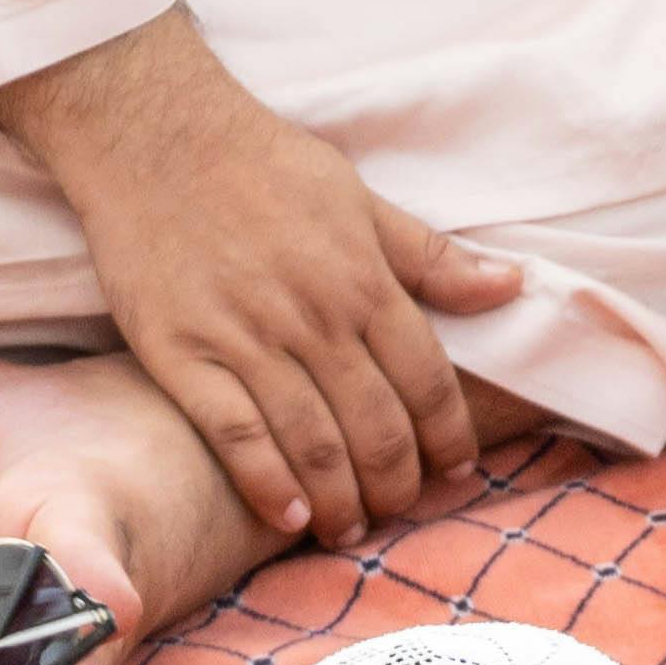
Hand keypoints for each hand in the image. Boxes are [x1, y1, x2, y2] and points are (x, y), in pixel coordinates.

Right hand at [0, 5, 523, 548]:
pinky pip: (235, 435)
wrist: (154, 134)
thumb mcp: (358, 197)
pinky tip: (290, 517)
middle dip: (397, 483)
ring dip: (340, 499)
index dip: (448, 437)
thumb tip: (511, 286)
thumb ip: (430, 256)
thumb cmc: (261, 165)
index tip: (455, 472)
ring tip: (349, 530)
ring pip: (313, 442)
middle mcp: (313, 316)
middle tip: (398, 511)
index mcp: (362, 279)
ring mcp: (245, 338)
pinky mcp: (182, 354)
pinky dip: (268, 483)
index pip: (427, 379)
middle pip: (376, 425)